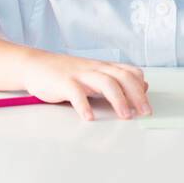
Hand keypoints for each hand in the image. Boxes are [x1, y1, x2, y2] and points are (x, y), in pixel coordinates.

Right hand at [20, 50, 150, 120]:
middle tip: (144, 113)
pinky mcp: (63, 82)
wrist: (36, 64)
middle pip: (122, 77)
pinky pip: (76, 93)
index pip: (130, 72)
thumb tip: (144, 86)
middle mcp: (95, 68)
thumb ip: (117, 80)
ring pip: (105, 82)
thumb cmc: (68, 73)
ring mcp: (80, 74)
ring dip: (118, 100)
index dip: (141, 88)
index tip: (147, 105)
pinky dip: (84, 105)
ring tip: (125, 116)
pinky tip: (90, 117)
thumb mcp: (95, 74)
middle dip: (136, 95)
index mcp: (104, 67)